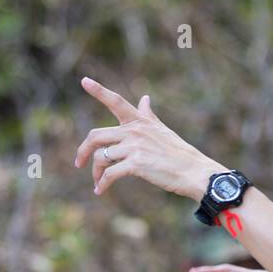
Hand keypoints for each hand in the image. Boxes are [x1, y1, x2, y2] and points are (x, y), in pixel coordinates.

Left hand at [73, 77, 219, 199]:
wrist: (193, 171)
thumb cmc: (179, 153)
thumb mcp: (162, 129)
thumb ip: (148, 115)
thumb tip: (144, 98)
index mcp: (139, 121)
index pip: (116, 101)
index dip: (98, 90)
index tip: (84, 80)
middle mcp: (134, 131)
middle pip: (96, 135)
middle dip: (83, 150)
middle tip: (78, 162)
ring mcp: (134, 147)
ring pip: (100, 157)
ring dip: (95, 172)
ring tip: (97, 182)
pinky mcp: (136, 164)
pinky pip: (110, 174)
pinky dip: (102, 183)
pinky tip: (100, 190)